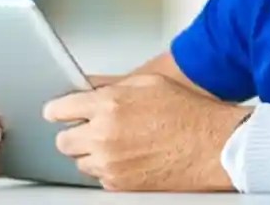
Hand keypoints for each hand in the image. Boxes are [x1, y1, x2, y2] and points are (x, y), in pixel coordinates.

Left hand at [43, 73, 250, 191]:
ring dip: (91, 152)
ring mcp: (111, 164)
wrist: (214, 146)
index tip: (56, 111)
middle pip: (63, 141)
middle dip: (73, 133)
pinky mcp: (120, 185)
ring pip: (80, 162)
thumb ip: (111, 87)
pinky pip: (100, 178)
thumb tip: (88, 91)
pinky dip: (108, 169)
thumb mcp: (147, 83)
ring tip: (116, 142)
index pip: (60, 109)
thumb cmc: (188, 114)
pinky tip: (128, 157)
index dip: (56, 110)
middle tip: (88, 128)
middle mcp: (104, 136)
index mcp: (108, 105)